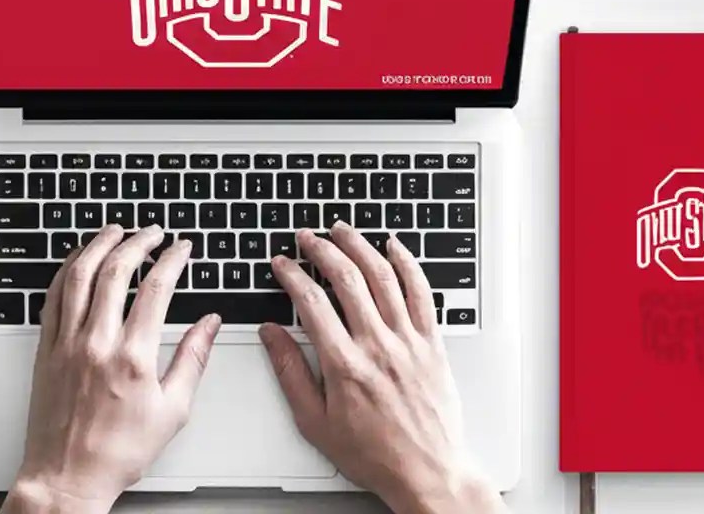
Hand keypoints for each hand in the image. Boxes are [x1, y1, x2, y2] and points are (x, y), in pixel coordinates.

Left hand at [4, 225, 219, 513]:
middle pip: (116, 271)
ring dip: (99, 245)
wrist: (67, 477)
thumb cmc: (118, 452)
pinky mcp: (45, 350)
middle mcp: (97, 344)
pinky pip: (53, 297)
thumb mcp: (173, 410)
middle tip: (152, 232)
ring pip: (79, 276)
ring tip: (115, 231)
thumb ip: (193, 359)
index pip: (157, 288)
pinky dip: (66, 271)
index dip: (173, 259)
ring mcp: (66, 344)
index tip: (182, 247)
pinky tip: (78, 261)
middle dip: (138, 242)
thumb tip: (210, 324)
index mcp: (133, 358)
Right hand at [259, 223, 506, 513]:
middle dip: (321, 249)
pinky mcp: (433, 343)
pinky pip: (421, 292)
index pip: (312, 302)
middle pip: (347, 278)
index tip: (281, 264)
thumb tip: (271, 335)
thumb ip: (290, 372)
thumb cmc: (373, 454)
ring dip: (360, 246)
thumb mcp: (315, 422)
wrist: (427, 472)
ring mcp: (409, 341)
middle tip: (307, 237)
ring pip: (383, 276)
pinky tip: (394, 247)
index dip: (291, 275)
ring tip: (342, 230)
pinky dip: (407, 264)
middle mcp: (378, 346)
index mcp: (345, 365)